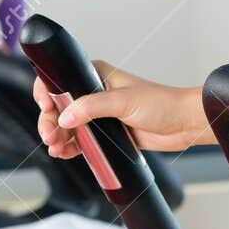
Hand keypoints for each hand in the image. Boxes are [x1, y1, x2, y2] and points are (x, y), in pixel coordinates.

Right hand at [33, 60, 211, 153]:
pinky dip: (69, 146)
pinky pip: (80, 140)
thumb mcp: (123, 101)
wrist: (183, 124)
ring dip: (58, 136)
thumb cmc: (161, 104)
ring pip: (67, 125)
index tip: (45, 107)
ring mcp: (99, 114)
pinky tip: (64, 152)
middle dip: (50, 121)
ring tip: (56, 148)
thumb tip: (65, 116)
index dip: (47, 92)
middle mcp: (95, 93)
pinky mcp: (106, 133)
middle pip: (59, 106)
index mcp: (97, 75)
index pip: (60, 79)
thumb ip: (92, 107)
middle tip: (50, 136)